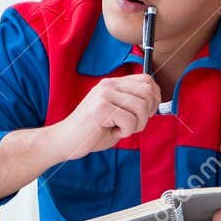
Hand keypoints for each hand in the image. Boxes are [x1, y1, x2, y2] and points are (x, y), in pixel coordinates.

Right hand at [42, 73, 159, 162]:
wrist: (65, 140)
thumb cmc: (93, 131)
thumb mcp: (116, 113)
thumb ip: (132, 104)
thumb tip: (155, 101)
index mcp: (113, 84)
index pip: (147, 79)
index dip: (155, 97)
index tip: (147, 113)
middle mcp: (109, 85)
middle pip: (147, 91)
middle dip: (147, 114)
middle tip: (133, 125)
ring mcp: (104, 94)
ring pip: (141, 107)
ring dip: (137, 125)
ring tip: (122, 130)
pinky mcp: (102, 108)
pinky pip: (130, 121)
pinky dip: (126, 132)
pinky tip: (112, 132)